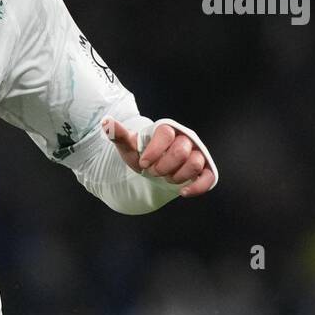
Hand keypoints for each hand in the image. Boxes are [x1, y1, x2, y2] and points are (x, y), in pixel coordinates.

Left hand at [101, 117, 216, 197]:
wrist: (152, 168)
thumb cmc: (142, 155)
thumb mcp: (129, 147)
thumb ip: (119, 135)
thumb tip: (106, 122)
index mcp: (168, 129)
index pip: (166, 134)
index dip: (153, 152)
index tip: (143, 163)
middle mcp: (186, 139)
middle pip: (181, 151)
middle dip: (163, 166)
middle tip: (154, 171)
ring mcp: (197, 154)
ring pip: (195, 163)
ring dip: (176, 176)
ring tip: (166, 178)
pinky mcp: (204, 170)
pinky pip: (209, 177)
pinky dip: (197, 187)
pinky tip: (183, 192)